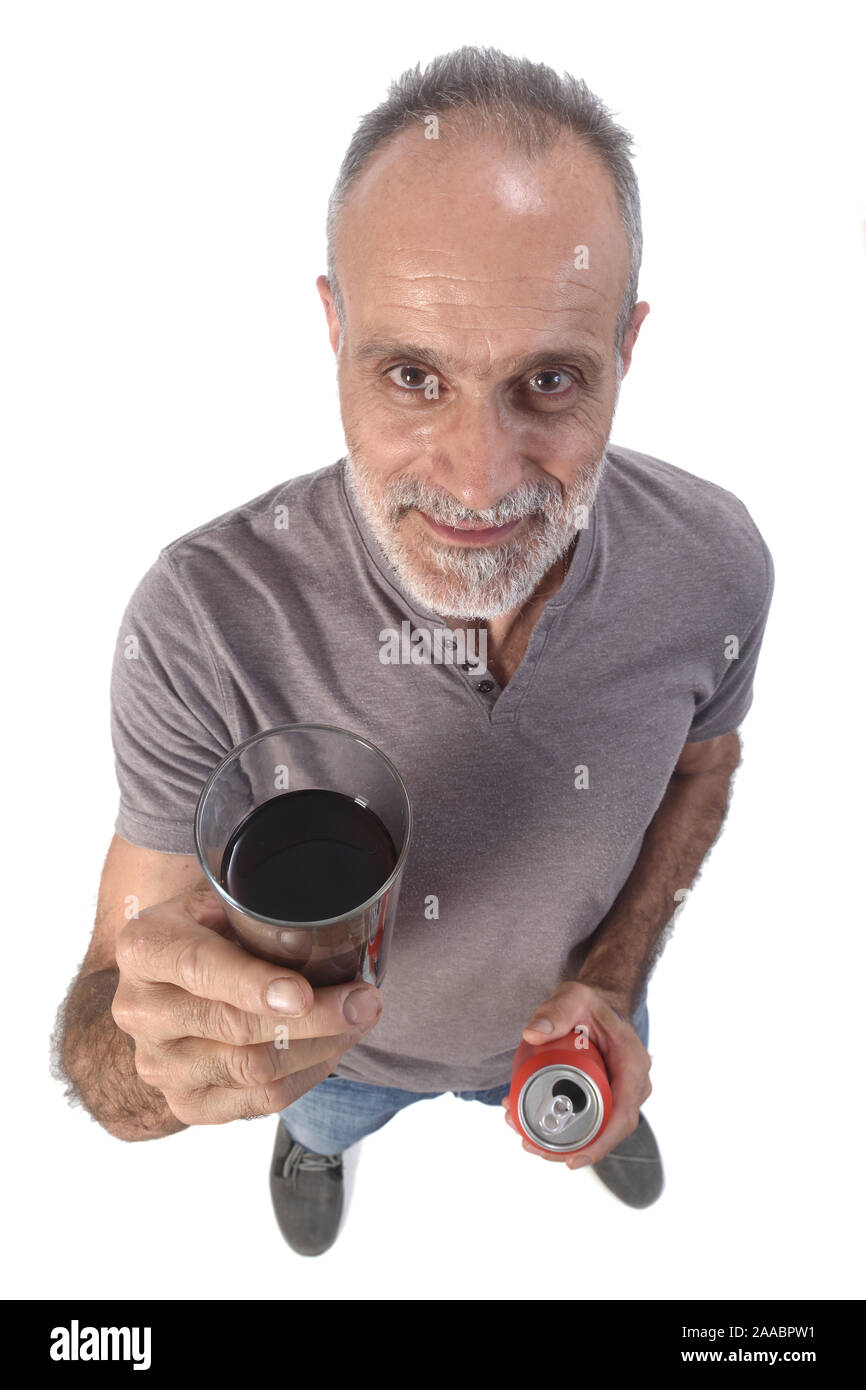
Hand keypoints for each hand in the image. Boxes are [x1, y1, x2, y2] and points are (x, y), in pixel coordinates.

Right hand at [112, 878, 383, 1124]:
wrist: (163, 987)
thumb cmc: (204, 932)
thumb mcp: (214, 902)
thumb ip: (252, 912)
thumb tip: (319, 935)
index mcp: (145, 947)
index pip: (199, 968)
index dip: (253, 984)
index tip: (303, 993)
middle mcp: (140, 1011)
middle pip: (235, 1027)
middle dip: (314, 1018)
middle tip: (365, 1001)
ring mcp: (160, 1065)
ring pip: (253, 1070)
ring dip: (320, 1048)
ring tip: (360, 1020)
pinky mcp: (186, 1105)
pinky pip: (259, 1102)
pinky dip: (307, 1076)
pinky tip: (332, 1049)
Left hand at [501, 980, 650, 1169]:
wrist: (600, 1003)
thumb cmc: (590, 1003)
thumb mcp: (573, 998)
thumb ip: (555, 1011)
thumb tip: (532, 1034)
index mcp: (632, 1065)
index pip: (624, 1114)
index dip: (601, 1142)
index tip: (573, 1159)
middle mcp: (632, 1085)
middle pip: (608, 1130)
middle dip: (570, 1147)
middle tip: (530, 1146)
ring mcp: (620, 1093)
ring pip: (597, 1129)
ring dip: (562, 1142)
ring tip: (524, 1139)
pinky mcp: (605, 1097)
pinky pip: (590, 1120)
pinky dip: (564, 1129)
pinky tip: (530, 1127)